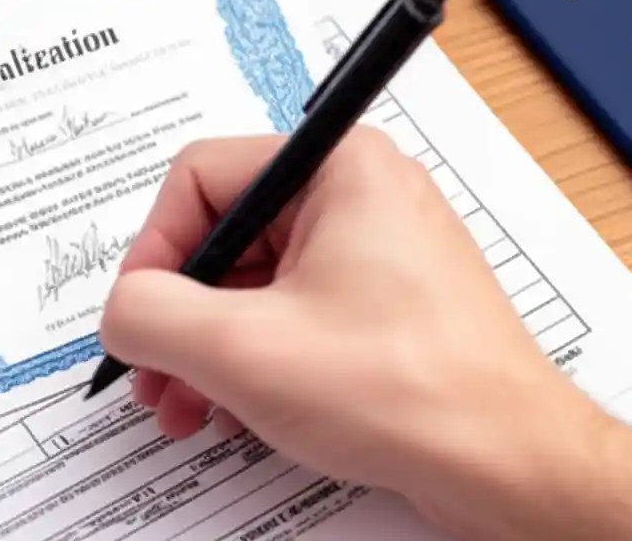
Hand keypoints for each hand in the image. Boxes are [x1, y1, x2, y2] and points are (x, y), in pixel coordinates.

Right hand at [99, 131, 631, 539]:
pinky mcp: (386, 306)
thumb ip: (151, 315)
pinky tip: (240, 414)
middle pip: (227, 236)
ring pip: (258, 284)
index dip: (154, 252)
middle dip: (181, 317)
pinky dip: (257, 362)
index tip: (138, 316)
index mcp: (338, 167)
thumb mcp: (241, 349)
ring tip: (189, 409)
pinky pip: (295, 316)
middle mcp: (361, 196)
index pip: (200, 177)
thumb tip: (123, 311)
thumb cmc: (410, 391)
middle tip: (155, 376)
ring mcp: (377, 253)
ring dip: (211, 349)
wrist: (509, 463)